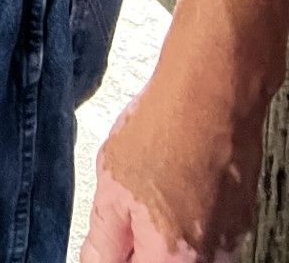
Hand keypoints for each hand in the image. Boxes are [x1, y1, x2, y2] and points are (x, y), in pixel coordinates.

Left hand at [81, 62, 261, 262]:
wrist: (213, 92)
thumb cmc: (167, 128)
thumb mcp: (112, 183)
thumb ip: (104, 237)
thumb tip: (95, 262)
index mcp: (172, 258)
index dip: (119, 256)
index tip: (113, 242)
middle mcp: (210, 257)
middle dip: (140, 245)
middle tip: (128, 210)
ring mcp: (231, 237)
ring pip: (187, 253)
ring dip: (164, 233)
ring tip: (153, 187)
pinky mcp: (243, 216)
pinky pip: (208, 232)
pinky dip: (189, 216)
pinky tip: (176, 181)